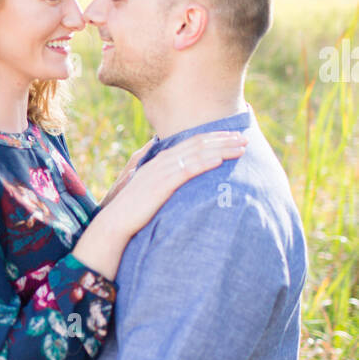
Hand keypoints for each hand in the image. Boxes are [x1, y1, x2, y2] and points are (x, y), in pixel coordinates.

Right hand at [73, 130, 246, 277]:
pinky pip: (187, 170)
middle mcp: (162, 161)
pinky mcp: (162, 185)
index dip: (213, 137)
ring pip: (196, 154)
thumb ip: (166, 181)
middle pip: (197, 143)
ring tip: (240, 148)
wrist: (116, 222)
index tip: (232, 136)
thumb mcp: (151, 190)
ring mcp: (162, 171)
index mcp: (160, 160)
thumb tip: (183, 181)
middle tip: (244, 137)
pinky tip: (219, 161)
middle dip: (222, 139)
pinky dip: (204, 163)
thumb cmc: (134, 211)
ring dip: (220, 149)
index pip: (191, 142)